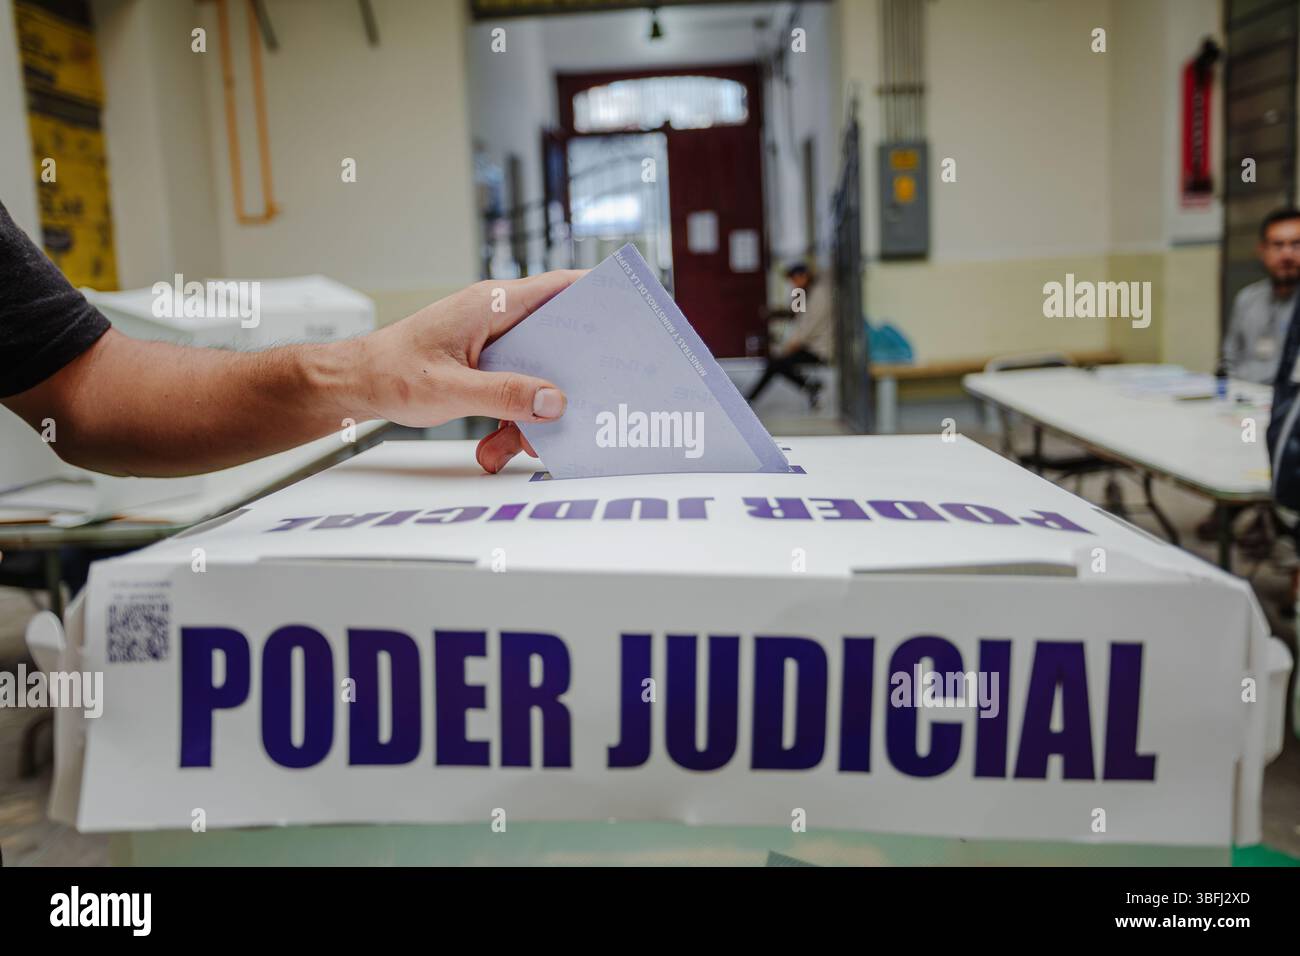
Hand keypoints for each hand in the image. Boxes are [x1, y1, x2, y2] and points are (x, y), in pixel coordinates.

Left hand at [343, 270, 584, 471]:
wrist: (354, 384)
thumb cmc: (390, 371)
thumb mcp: (450, 389)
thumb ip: (504, 396)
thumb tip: (555, 403)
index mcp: (494, 305)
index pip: (560, 287)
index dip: (598, 296)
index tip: (629, 314)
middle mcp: (499, 319)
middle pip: (556, 343)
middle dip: (567, 383)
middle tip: (586, 407)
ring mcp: (493, 345)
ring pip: (537, 378)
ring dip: (531, 417)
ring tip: (517, 448)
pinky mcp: (486, 369)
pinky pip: (516, 394)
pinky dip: (511, 424)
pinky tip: (493, 449)